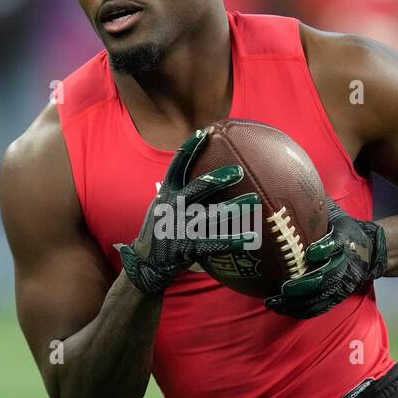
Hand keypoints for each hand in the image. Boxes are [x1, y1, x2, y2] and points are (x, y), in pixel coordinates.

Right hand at [115, 129, 259, 294]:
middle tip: (239, 170)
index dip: (190, 149)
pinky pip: (214, 243)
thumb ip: (177, 191)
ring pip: (210, 216)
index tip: (204, 133)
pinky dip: (233, 240)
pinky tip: (250, 237)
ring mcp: (179, 228)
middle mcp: (172, 208)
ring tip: (253, 201)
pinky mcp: (186, 248)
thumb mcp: (162, 207)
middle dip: (218, 178)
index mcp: (166, 194)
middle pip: (196, 189)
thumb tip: (200, 176)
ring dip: (233, 208)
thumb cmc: (159, 232)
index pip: (177, 166)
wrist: (145, 264)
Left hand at [265, 197, 387, 318]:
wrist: (370, 250)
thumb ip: (314, 204)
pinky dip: (302, 310)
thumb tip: (287, 182)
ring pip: (322, 296)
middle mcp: (346, 262)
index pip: (336, 243)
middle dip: (305, 284)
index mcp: (344, 238)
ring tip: (274, 302)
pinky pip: (320, 306)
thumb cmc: (342, 228)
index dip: (325, 248)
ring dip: (298, 302)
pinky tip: (282, 309)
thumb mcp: (333, 213)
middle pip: (328, 276)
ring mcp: (343, 281)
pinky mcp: (338, 294)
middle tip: (284, 288)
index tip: (310, 252)